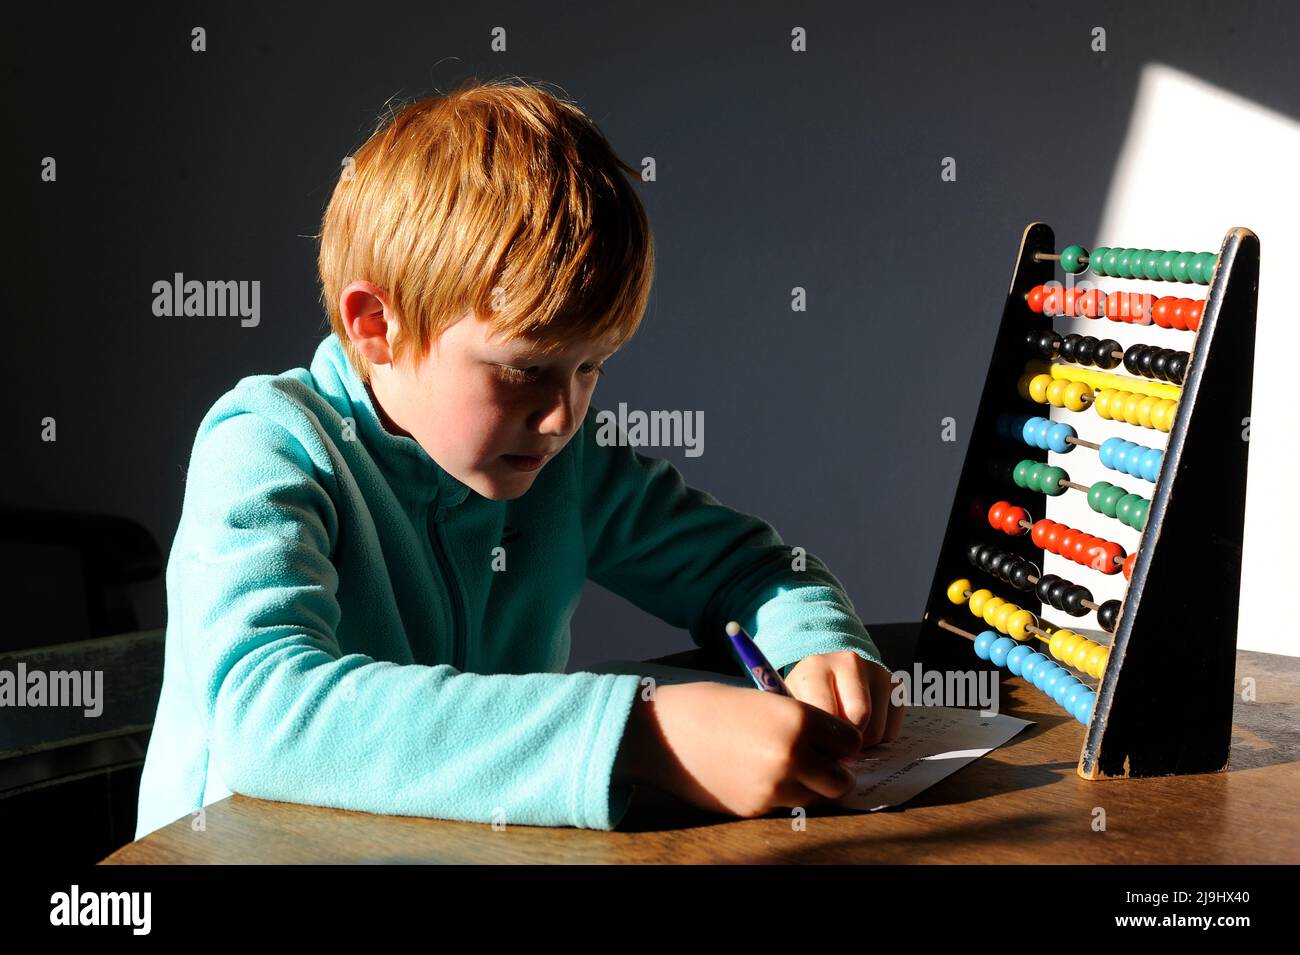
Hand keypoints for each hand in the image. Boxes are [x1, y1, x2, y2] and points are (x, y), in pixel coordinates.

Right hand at [614, 681, 863, 818]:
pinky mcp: (754, 809)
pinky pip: (784, 806)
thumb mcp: (764, 701)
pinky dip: (780, 794)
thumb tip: (831, 749)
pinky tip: (757, 775)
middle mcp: (792, 757)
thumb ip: (800, 723)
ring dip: (810, 786)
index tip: (832, 740)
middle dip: (835, 771)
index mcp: (797, 720)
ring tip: (786, 767)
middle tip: (820, 762)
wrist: (661, 733)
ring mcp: (773, 788)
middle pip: (841, 780)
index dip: (842, 741)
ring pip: (816, 797)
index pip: (850, 741)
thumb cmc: (709, 706)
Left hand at [785, 651, 904, 751]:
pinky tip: (864, 727)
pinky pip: (892, 732)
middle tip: (833, 743)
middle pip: (857, 721)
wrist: (829, 675)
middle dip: (844, 742)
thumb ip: (803, 728)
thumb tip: (823, 762)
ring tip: (846, 733)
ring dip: (861, 743)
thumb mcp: (794, 707)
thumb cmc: (808, 697)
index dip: (822, 740)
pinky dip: (878, 739)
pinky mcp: (897, 685)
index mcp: (816, 667)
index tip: (816, 746)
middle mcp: (850, 662)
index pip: (825, 714)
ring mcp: (877, 671)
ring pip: (876, 731)